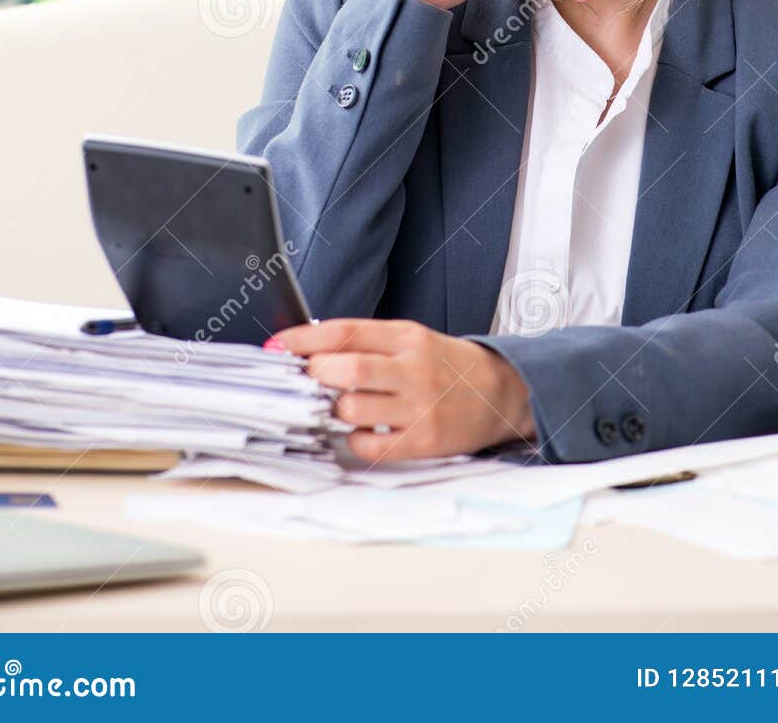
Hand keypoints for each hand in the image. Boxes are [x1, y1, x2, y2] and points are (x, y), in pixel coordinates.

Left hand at [263, 317, 537, 461]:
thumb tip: (310, 350)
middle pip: (346, 369)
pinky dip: (354, 440)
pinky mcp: (424, 441)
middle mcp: (412, 368)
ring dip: (334, 409)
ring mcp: (419, 406)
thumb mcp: (411, 339)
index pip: (344, 331)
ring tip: (339, 406)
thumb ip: (367, 342)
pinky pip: (370, 446)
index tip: (277, 346)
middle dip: (315, 375)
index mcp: (405, 336)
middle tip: (309, 379)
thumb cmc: (445, 365)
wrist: (501, 392)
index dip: (304, 339)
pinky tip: (360, 432)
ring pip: (352, 409)